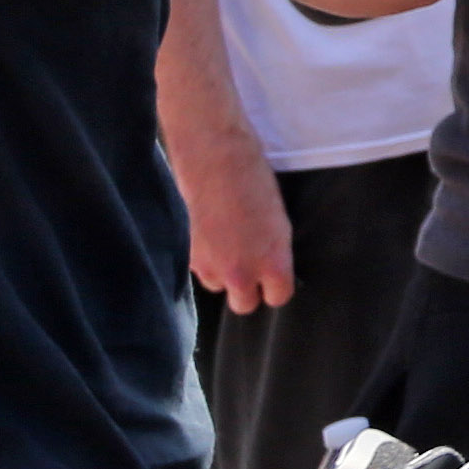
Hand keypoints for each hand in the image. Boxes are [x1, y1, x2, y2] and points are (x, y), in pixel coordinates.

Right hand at [180, 137, 295, 317]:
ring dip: (223, 274)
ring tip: (228, 245)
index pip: (278, 298)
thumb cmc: (256, 185)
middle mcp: (241, 273)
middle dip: (248, 291)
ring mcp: (212, 267)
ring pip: (218, 287)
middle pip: (244, 305)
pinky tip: (212, 236)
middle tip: (250, 270)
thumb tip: (269, 271)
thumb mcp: (279, 224)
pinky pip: (200, 270)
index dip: (276, 288)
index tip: (274, 279)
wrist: (216, 162)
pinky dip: (205, 260)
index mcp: (273, 264)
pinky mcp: (189, 257)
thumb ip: (274, 254)